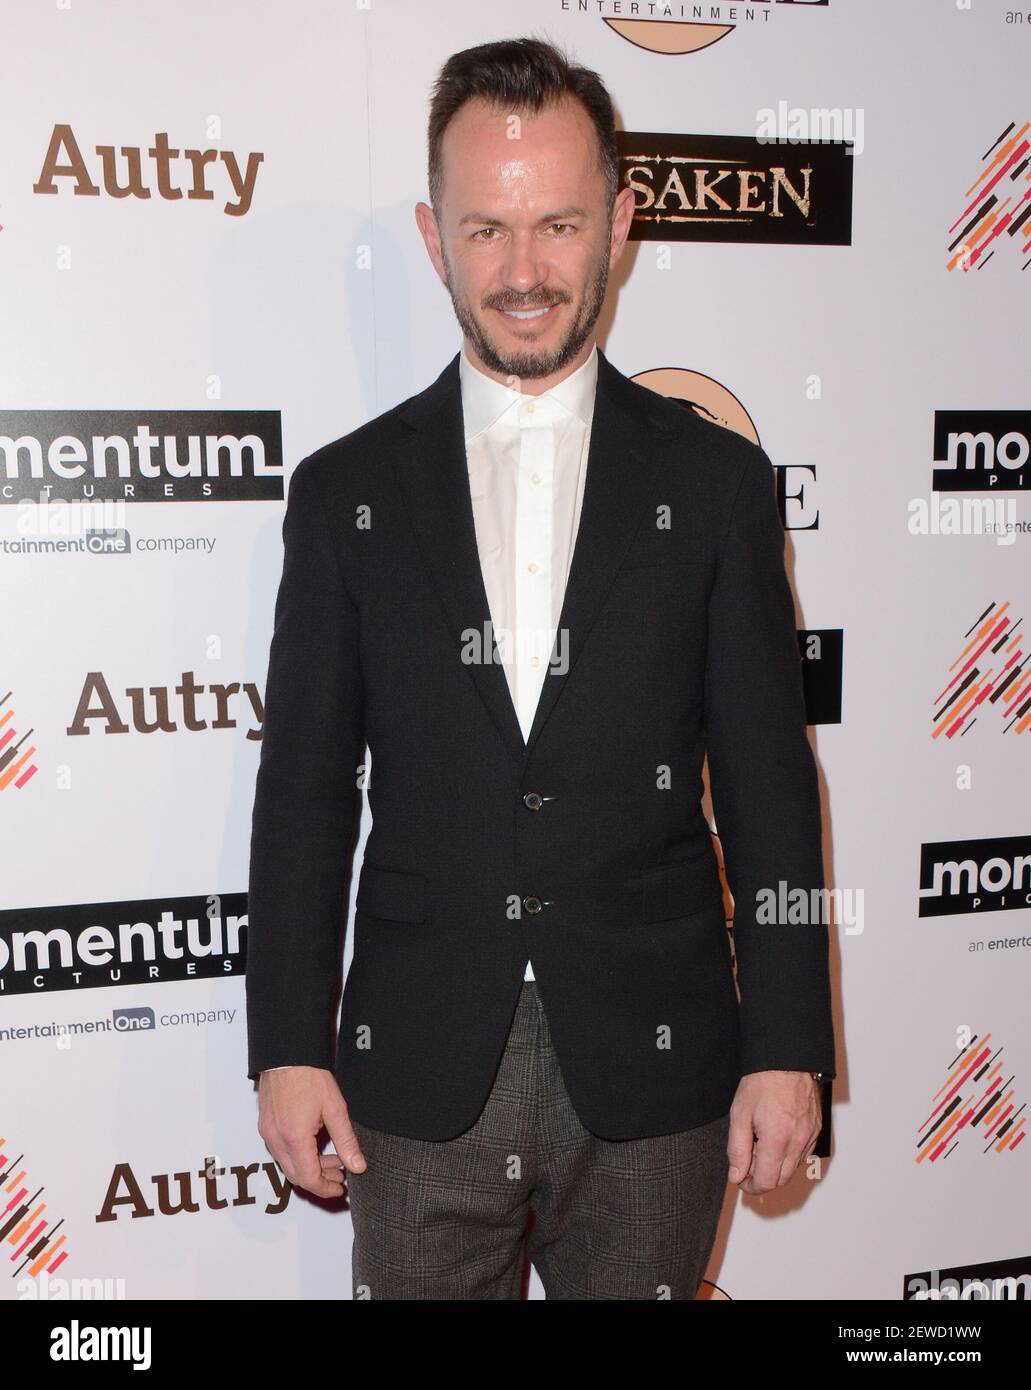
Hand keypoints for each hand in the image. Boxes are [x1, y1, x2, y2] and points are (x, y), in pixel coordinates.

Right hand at [257, 1066, 366, 1197]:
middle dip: (319, 1179)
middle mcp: (276, 1140)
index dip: (325, 1188)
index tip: (340, 1188)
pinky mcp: (265, 1125)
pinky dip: (297, 1156)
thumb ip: (346, 1141)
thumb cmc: (310, 1076)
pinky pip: (280, 1151)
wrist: (287, 1053)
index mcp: (294, 1139)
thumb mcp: (335, 1109)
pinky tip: (314, 1145)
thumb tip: (358, 1166)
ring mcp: (267, 1133)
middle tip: (341, 1174)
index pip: (308, 1179)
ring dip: (308, 1167)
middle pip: (296, 1176)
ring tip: (332, 1158)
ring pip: (287, 1164)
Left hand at [726, 1070, 821, 1194]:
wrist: (786, 1060)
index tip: (741, 1178)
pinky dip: (789, 1155)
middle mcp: (798, 1142)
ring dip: (776, 1166)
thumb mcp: (740, 1115)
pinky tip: (776, 1138)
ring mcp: (810, 1137)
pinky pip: (803, 1154)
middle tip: (748, 1161)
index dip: (750, 1186)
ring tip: (761, 1144)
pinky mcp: (816, 1130)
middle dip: (762, 1177)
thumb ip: (737, 1149)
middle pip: (781, 1180)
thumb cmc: (762, 1082)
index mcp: (777, 1140)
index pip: (766, 1182)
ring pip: (793, 1168)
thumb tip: (737, 1175)